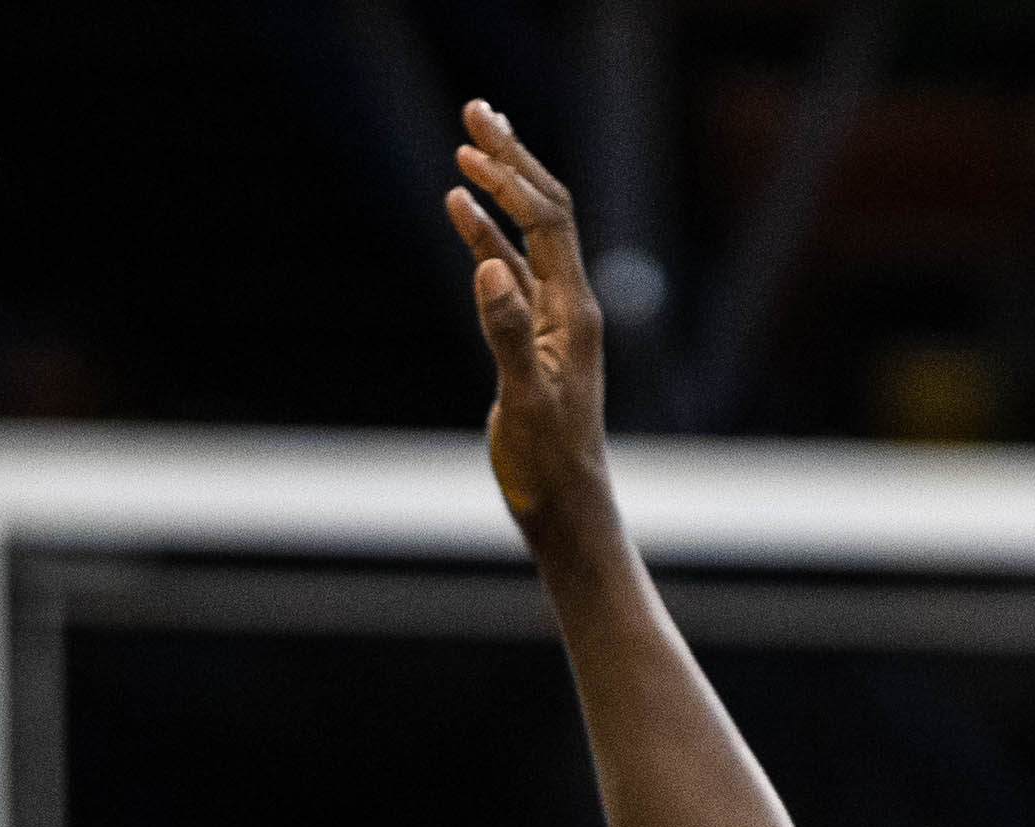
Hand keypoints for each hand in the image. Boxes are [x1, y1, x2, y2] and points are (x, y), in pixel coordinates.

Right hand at [451, 101, 613, 537]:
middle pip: (545, 211)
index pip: (547, 223)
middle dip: (511, 160)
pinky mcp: (532, 336)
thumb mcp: (525, 400)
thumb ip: (507, 334)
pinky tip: (460, 213)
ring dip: (498, 190)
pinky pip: (510, 270)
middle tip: (477, 112)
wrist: (566, 506)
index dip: (512, 180)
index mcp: (574, 311)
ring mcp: (552, 318)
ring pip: (526, 235)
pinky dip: (486, 237)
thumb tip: (488, 269)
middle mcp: (570, 303)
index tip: (472, 145)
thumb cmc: (549, 463)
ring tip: (465, 148)